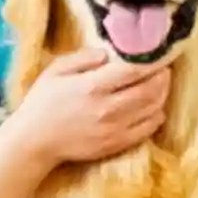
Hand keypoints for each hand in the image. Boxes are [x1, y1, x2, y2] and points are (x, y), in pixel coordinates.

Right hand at [1, 47, 170, 169]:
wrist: (35, 141)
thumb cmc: (41, 102)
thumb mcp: (54, 71)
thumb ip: (82, 58)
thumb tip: (109, 53)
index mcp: (92, 86)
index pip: (134, 70)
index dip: (151, 61)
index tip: (157, 54)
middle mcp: (108, 107)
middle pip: (150, 90)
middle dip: (162, 77)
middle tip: (163, 69)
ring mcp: (115, 128)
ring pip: (154, 108)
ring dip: (162, 94)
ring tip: (159, 85)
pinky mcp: (117, 143)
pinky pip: (148, 128)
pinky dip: (157, 115)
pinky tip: (152, 108)